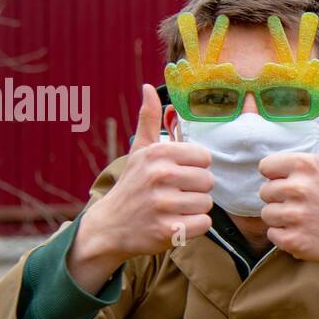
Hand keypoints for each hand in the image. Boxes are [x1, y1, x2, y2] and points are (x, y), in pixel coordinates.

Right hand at [68, 84, 213, 292]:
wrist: (109, 227)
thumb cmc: (132, 186)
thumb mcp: (139, 151)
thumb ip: (150, 120)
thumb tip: (149, 87)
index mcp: (158, 154)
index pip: (205, 158)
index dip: (195, 168)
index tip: (178, 175)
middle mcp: (160, 176)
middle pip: (208, 181)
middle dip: (196, 190)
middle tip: (174, 195)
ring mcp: (164, 204)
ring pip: (207, 203)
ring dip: (194, 209)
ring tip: (173, 209)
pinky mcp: (168, 230)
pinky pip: (204, 224)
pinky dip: (193, 227)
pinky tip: (175, 224)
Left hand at [258, 92, 318, 294]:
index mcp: (304, 164)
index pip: (265, 168)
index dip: (279, 176)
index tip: (298, 183)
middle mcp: (297, 188)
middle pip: (265, 192)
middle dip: (281, 199)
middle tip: (305, 204)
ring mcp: (295, 216)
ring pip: (267, 214)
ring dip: (282, 219)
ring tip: (305, 218)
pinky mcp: (294, 241)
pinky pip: (272, 236)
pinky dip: (286, 238)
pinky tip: (305, 233)